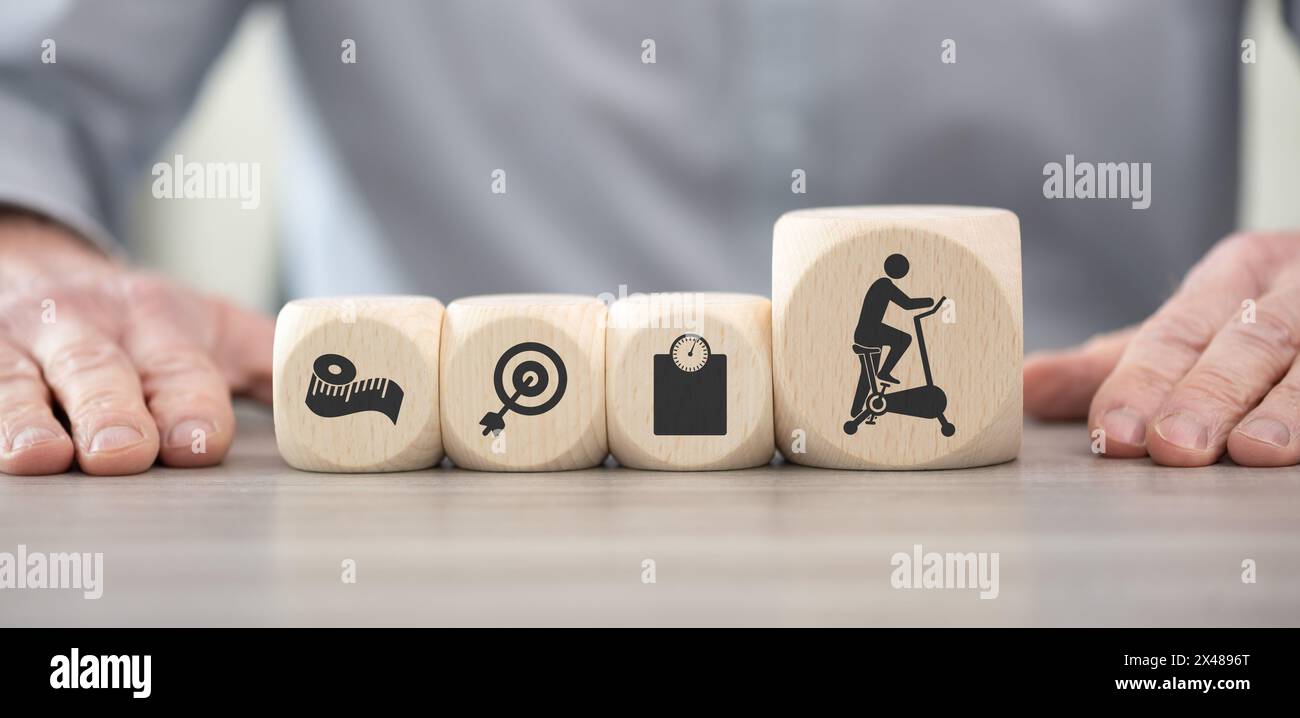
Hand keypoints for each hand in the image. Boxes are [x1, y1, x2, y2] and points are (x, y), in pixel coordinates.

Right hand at [0, 212, 272, 474]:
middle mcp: (88, 327)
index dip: (190, 405)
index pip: (179, 368)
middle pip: (101, 374)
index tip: (199, 442)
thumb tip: (355, 390)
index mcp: (159, 319)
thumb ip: (275, 360)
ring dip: (31, 419)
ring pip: (22, 383)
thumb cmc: (146, 322)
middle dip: (114, 414)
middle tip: (125, 452)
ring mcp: (24, 345)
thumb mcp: (213, 327)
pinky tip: (2, 451)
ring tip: (44, 455)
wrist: (46, 270)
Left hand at [1025, 231, 1299, 466]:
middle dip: (1209, 395)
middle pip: (1248, 342)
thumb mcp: (1190, 332)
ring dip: (1288, 408)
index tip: (1112, 433)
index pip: (1178, 331)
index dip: (1142, 383)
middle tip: (1174, 447)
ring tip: (1254, 451)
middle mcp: (1294, 285)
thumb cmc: (1258, 317)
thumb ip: (1111, 365)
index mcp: (1235, 273)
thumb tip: (1019, 386)